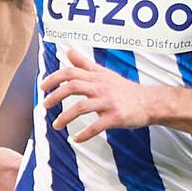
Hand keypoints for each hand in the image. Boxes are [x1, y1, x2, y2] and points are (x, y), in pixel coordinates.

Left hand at [41, 47, 155, 142]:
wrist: (149, 102)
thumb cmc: (124, 89)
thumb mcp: (104, 73)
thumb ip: (84, 63)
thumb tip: (68, 51)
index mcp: (96, 77)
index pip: (71, 72)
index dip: (54, 78)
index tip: (42, 87)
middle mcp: (101, 87)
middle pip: (73, 86)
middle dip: (55, 96)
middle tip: (44, 106)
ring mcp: (108, 102)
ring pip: (81, 107)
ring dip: (65, 117)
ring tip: (56, 126)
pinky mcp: (115, 117)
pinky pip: (97, 126)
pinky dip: (85, 134)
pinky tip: (76, 139)